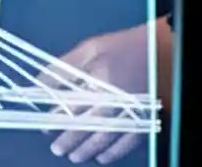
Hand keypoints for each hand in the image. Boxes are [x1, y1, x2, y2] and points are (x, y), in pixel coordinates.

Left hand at [36, 18, 172, 163]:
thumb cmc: (122, 46)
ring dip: (88, 148)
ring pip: (106, 135)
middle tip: (56, 148)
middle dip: (69, 138)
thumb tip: (38, 83)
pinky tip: (102, 157)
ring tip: (73, 156)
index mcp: (100, 76)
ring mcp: (133, 108)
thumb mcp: (90, 48)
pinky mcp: (146, 116)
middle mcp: (116, 95)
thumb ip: (63, 67)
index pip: (70, 103)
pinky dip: (115, 151)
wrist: (163, 48)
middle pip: (87, 123)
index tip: (44, 125)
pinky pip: (130, 139)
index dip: (55, 116)